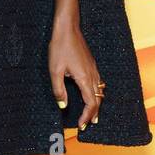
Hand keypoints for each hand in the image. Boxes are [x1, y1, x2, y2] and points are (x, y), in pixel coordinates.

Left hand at [48, 14, 102, 129]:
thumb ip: (59, 90)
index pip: (91, 103)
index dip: (86, 116)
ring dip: (96, 105)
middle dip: (93, 114)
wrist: (68, 28)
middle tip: (87, 125)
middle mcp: (92, 75)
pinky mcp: (91, 64)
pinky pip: (98, 84)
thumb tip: (62, 106)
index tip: (81, 125)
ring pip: (99, 92)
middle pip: (98, 100)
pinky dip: (96, 94)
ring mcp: (93, 69)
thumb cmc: (60, 48)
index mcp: (84, 78)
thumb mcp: (55, 71)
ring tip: (91, 115)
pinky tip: (92, 95)